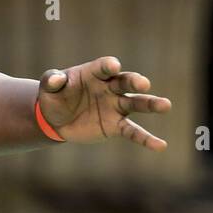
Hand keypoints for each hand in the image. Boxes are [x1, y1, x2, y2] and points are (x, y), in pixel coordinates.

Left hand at [37, 56, 169, 149]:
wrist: (54, 118)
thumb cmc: (54, 95)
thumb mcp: (48, 86)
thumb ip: (51, 80)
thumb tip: (55, 78)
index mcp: (93, 74)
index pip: (103, 67)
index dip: (108, 66)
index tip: (113, 66)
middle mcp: (109, 88)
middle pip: (125, 83)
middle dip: (134, 82)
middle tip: (143, 84)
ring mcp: (115, 107)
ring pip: (136, 104)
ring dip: (150, 104)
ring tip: (165, 105)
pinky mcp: (116, 125)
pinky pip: (133, 132)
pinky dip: (146, 139)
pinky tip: (161, 146)